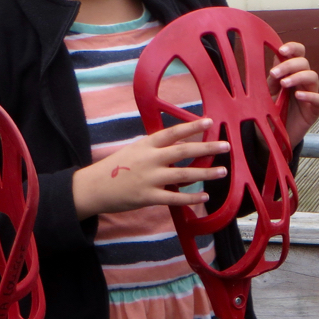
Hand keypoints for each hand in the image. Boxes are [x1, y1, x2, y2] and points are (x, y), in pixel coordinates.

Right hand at [72, 118, 228, 219]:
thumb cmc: (116, 168)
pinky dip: (191, 198)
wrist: (92, 188)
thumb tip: (183, 146)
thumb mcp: (135, 150)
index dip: (191, 126)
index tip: (210, 120)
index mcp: (146, 144)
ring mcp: (149, 178)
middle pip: (183, 151)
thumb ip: (157, 149)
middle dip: (206, 147)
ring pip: (183, 175)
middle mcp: (150, 159)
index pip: (172, 132)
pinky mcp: (148, 197)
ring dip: (205, 173)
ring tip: (222, 171)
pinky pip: (175, 198)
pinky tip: (204, 196)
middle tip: (226, 145)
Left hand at [267, 41, 318, 145]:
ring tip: (284, 84)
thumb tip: (275, 61)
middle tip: (274, 73)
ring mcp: (310, 93)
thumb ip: (272, 78)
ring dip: (298, 76)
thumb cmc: (270, 110)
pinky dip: (309, 95)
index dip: (293, 48)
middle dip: (289, 65)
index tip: (282, 50)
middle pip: (304, 63)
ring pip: (313, 76)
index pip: (297, 54)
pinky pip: (318, 98)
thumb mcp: (266, 92)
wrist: (272, 135)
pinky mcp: (314, 109)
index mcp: (290, 72)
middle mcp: (302, 80)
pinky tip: (298, 96)